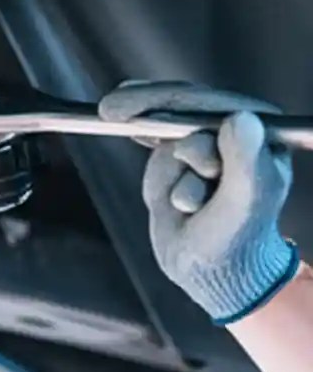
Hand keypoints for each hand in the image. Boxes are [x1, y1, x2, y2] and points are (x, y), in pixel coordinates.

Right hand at [99, 82, 299, 323]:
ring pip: (164, 141)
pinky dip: (151, 166)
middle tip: (111, 110)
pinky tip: (127, 131)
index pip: (210, 104)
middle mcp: (235, 135)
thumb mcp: (242, 203)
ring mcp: (207, 147)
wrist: (211, 272)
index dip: (169, 100)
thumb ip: (245, 162)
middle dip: (150, 114)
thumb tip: (240, 119)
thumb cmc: (235, 243)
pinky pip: (154, 152)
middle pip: (183, 107)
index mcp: (261, 136)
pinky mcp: (182, 162)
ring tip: (186, 209)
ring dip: (163, 175)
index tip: (133, 106)